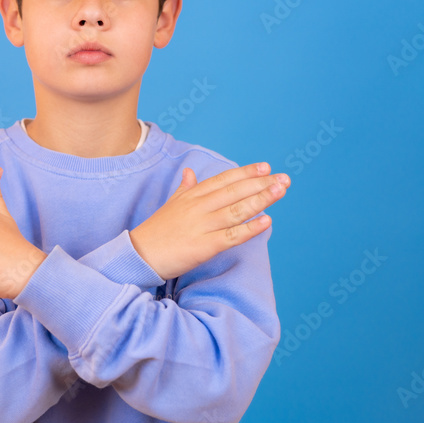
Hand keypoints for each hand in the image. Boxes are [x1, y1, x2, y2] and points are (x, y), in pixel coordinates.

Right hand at [128, 162, 289, 280]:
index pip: (223, 180)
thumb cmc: (156, 231)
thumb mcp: (170, 204)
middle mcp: (198, 207)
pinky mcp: (204, 246)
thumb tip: (190, 171)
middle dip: (261, 184)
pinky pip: (231, 236)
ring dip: (261, 200)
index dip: (245, 173)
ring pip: (236, 210)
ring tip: (280, 191)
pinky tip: (267, 221)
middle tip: (284, 178)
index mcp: (191, 196)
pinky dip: (250, 228)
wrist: (139, 254)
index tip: (265, 167)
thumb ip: (184, 188)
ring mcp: (201, 226)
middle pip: (234, 191)